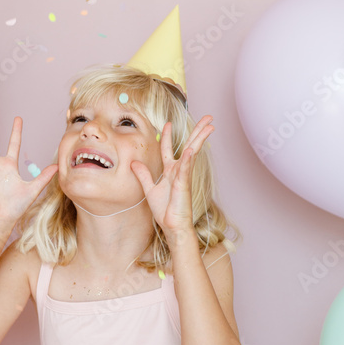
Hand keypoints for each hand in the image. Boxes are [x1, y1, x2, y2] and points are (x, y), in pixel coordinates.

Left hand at [129, 115, 214, 238]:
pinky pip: (186, 169)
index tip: (168, 123)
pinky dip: (188, 159)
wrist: (172, 227)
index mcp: (170, 171)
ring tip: (209, 126)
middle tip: (209, 117)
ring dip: (200, 138)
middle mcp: (179, 170)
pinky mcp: (184, 185)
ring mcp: (183, 176)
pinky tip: (191, 149)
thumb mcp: (149, 189)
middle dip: (198, 131)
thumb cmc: (165, 210)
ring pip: (193, 152)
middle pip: (189, 145)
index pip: (168, 148)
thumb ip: (143, 175)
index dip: (167, 136)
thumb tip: (134, 162)